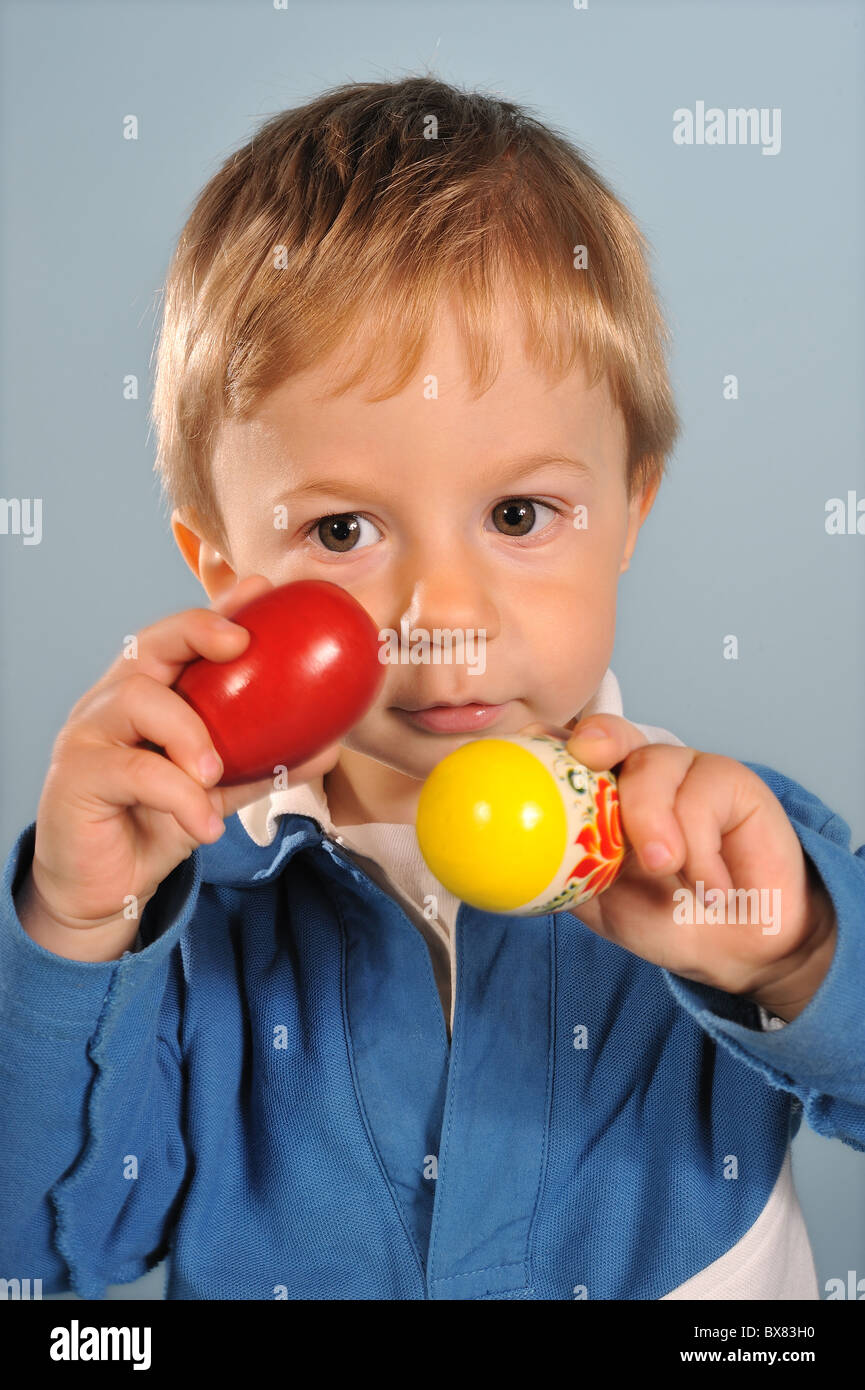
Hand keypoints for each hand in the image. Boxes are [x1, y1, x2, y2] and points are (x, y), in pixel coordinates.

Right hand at [26, 574, 341, 934]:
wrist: (104, 888)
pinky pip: (135, 771)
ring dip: (189, 731)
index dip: (217, 612)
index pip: (177, 637)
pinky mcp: (76, 777)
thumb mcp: (217, 789)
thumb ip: (263, 764)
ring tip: (216, 771)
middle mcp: (113, 702)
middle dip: (196, 630)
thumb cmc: (154, 823)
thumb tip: (329, 746)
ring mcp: (89, 734)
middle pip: (148, 643)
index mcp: (148, 694)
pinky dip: (179, 796)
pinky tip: (204, 824)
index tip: (260, 592)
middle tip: (239, 644)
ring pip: (138, 700)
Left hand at [521, 714, 837, 1021]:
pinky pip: (704, 797)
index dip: (549, 741)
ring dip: (652, 820)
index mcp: (604, 794)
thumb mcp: (598, 901)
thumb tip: (507, 863)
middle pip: (611, 735)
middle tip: (592, 757)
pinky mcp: (733, 783)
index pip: (570, 750)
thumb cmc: (666, 918)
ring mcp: (688, 773)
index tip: (530, 744)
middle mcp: (642, 773)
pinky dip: (700, 849)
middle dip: (597, 739)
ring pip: (656, 766)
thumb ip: (562, 872)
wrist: (734, 950)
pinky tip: (709, 887)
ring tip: (664, 869)